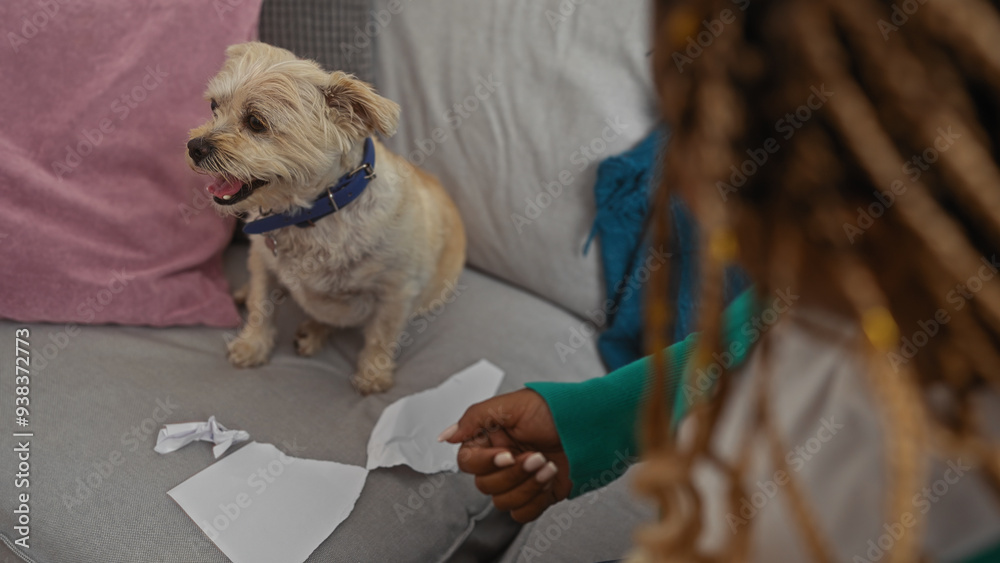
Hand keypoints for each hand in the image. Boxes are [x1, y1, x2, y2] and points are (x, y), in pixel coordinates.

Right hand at [439, 389, 572, 521]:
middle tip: (536, 455)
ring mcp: (519, 480)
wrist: (592, 425)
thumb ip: (475, 418)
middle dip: (514, 473)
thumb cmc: (556, 410)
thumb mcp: (512, 405)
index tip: (506, 454)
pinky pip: (521, 513)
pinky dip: (535, 500)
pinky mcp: (537, 495)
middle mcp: (502, 460)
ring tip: (547, 464)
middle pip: (485, 485)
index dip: (486, 462)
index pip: (468, 461)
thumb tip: (446, 435)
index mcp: (491, 438)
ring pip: (502, 501)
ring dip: (527, 485)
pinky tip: (550, 478)